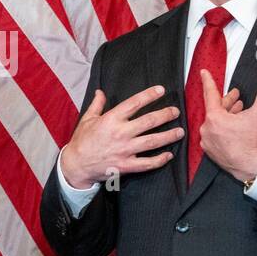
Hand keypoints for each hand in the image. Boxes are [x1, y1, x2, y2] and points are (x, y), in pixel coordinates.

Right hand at [59, 85, 183, 188]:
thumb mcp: (87, 119)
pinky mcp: (126, 166)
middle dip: (165, 115)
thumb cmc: (82, 141)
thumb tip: (100, 91)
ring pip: (152, 141)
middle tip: (176, 112)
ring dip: (168, 136)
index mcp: (111, 119)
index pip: (134, 103)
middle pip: (149, 121)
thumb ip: (97, 105)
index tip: (161, 90)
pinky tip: (168, 155)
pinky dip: (159, 160)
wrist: (76, 165)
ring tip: (180, 132)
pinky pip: (147, 163)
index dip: (149, 95)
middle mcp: (120, 133)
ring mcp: (124, 150)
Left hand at [198, 70, 256, 183]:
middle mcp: (207, 129)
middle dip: (227, 101)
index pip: (210, 94)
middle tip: (236, 96)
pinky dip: (222, 128)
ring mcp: (207, 141)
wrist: (252, 167)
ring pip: (215, 122)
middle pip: (215, 109)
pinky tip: (232, 127)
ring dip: (226, 115)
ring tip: (238, 110)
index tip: (203, 73)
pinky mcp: (210, 151)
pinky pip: (214, 134)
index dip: (208, 81)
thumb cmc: (253, 143)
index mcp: (215, 118)